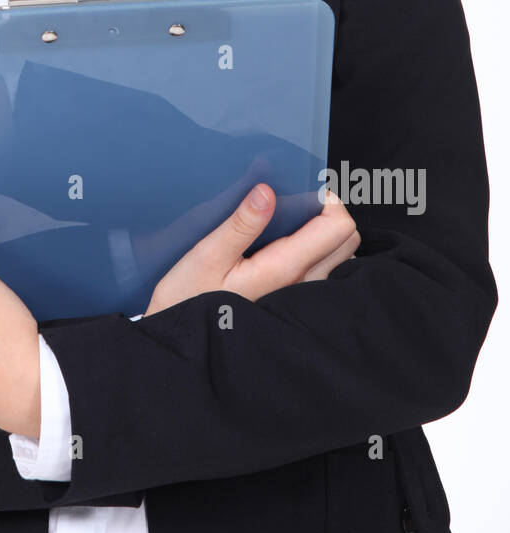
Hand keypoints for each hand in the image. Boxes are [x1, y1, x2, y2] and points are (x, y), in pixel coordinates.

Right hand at [143, 186, 359, 315]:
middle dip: (330, 213)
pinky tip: (282, 246)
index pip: (338, 227)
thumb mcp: (207, 255)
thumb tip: (267, 190)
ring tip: (289, 223)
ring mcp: (301, 299)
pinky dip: (316, 252)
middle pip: (347, 240)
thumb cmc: (188, 299)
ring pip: (338, 258)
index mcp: (285, 268)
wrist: (184, 343)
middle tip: (296, 201)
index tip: (302, 189)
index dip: (328, 201)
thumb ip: (241, 223)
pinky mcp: (293, 306)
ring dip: (324, 234)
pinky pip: (323, 272)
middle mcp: (302, 285)